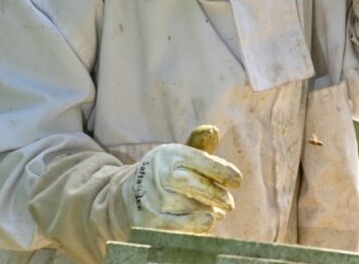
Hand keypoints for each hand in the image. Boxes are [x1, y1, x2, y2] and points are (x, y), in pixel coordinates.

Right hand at [121, 139, 241, 233]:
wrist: (121, 198)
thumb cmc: (161, 175)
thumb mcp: (177, 157)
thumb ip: (198, 145)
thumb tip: (213, 130)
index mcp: (169, 154)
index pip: (199, 160)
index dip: (221, 170)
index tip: (237, 181)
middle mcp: (158, 174)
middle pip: (193, 184)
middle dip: (216, 194)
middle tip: (230, 204)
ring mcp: (150, 198)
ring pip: (186, 206)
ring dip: (207, 211)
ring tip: (218, 214)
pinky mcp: (146, 222)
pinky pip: (175, 227)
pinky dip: (193, 226)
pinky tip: (206, 225)